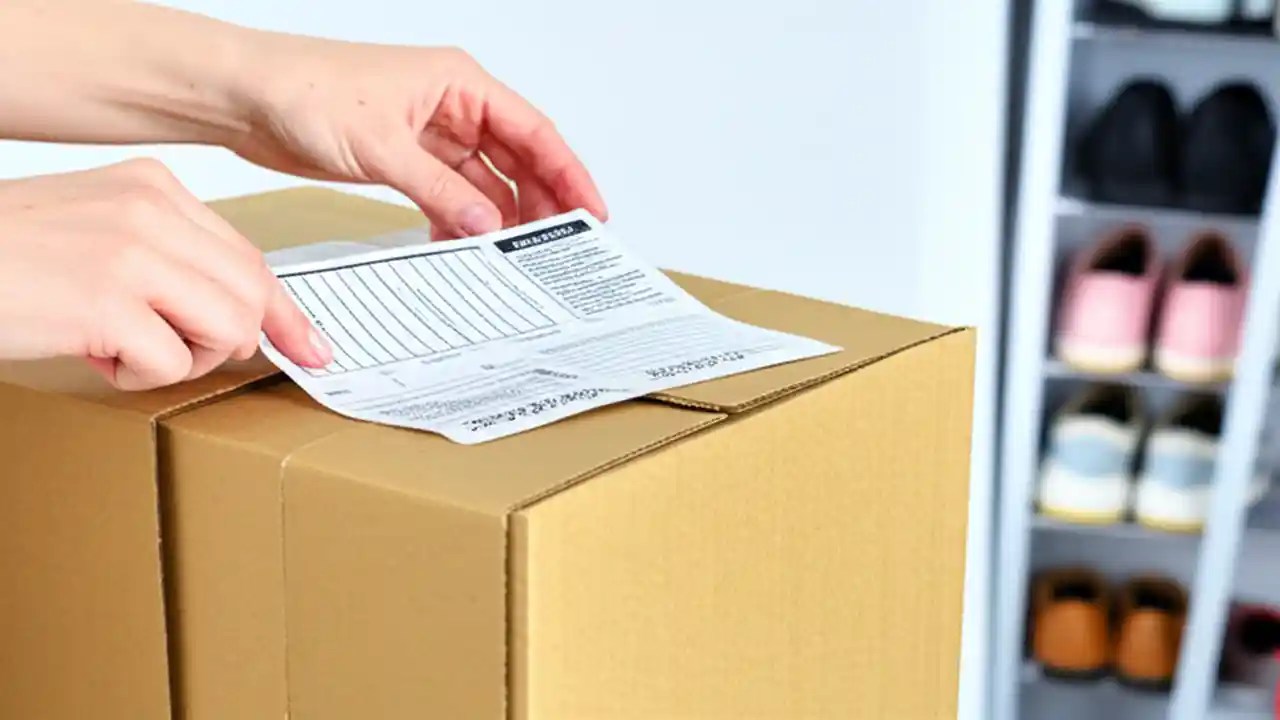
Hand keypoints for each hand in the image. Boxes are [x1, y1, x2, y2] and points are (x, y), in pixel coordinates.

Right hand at [0, 159, 329, 389]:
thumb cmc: (7, 260)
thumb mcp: (98, 235)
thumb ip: (169, 259)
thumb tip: (242, 316)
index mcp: (154, 187)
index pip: (251, 258)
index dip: (284, 314)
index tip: (311, 348)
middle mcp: (151, 209)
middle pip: (250, 299)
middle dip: (219, 344)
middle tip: (162, 348)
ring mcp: (131, 252)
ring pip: (227, 331)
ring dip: (180, 359)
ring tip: (119, 344)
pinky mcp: (107, 301)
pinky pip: (170, 364)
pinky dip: (134, 375)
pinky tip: (89, 350)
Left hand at [231, 38, 607, 239]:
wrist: (242, 97)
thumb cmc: (304, 90)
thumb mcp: (381, 146)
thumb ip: (439, 190)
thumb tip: (488, 227)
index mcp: (459, 83)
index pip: (533, 131)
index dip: (568, 172)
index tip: (591, 211)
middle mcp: (452, 107)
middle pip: (516, 160)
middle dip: (539, 203)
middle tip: (559, 248)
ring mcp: (429, 136)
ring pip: (484, 184)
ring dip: (498, 220)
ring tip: (516, 259)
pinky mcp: (403, 161)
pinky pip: (449, 197)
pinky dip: (459, 224)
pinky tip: (464, 250)